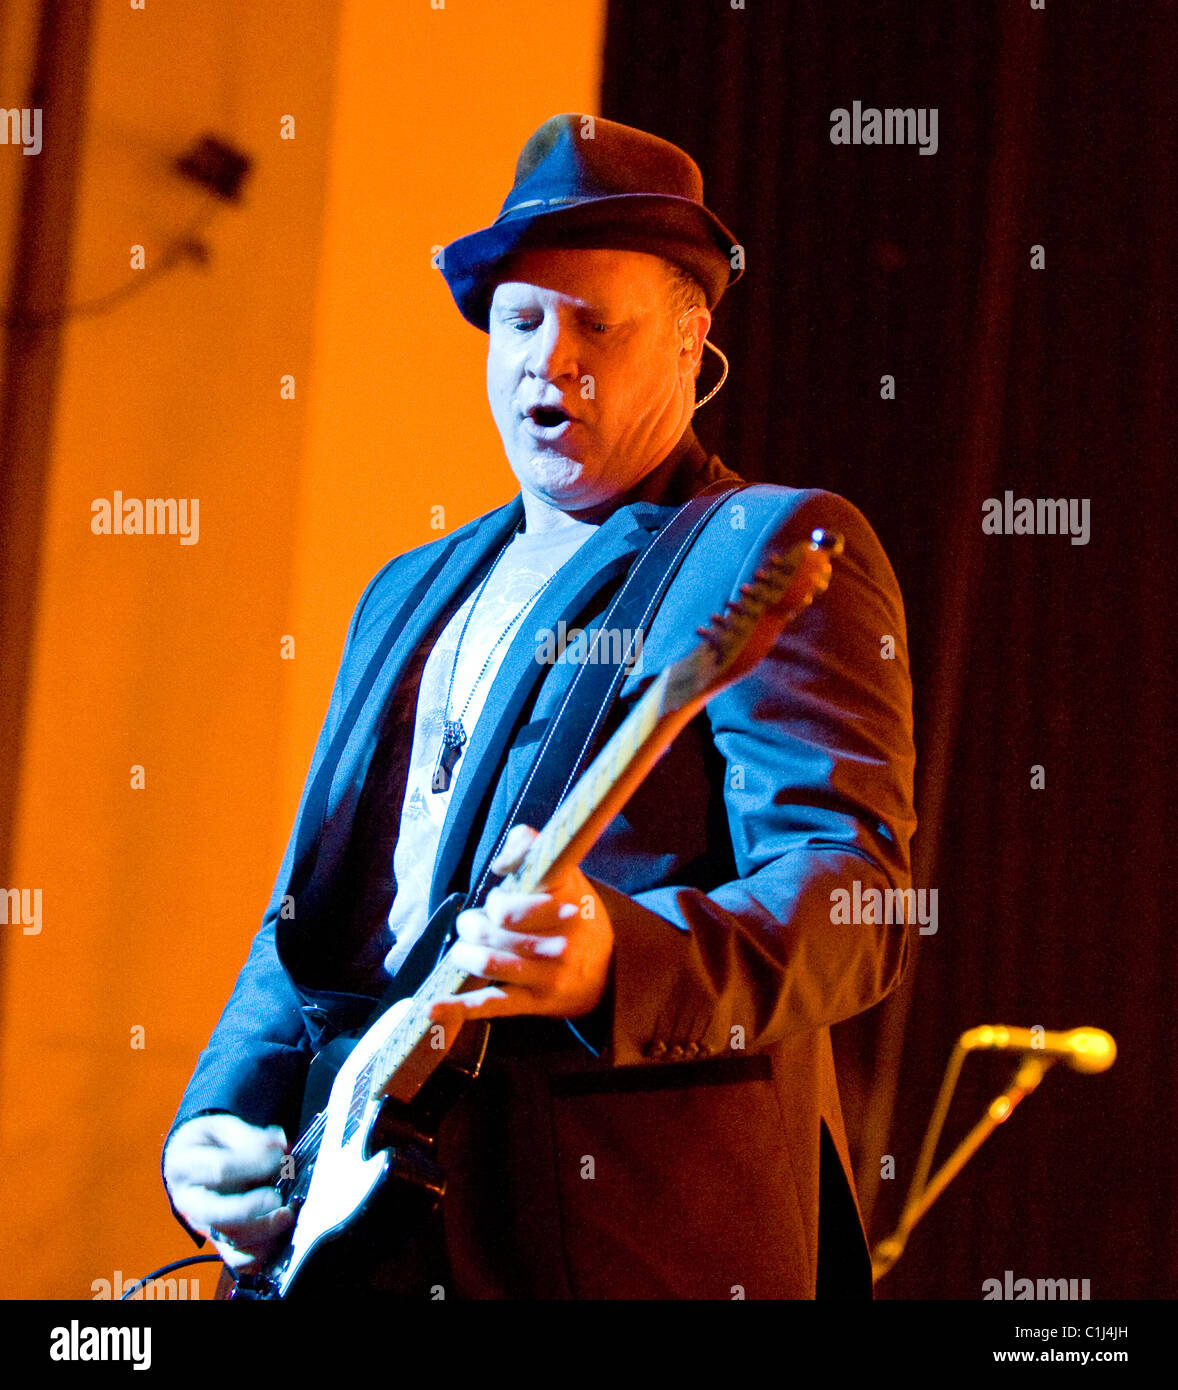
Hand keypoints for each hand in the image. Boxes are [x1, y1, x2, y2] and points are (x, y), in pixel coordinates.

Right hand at [163, 1114, 294, 1272]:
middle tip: (278, 1197)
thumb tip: (279, 1146)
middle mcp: (189, 1202)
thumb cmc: (208, 1143)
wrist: (190, 1161)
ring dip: (264, 1232)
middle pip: (217, 1214)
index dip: (253, 1163)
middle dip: (252, 1208)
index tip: (278, 1156)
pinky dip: (261, 1253)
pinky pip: (237, 1259)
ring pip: (230, 1241)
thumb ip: (250, 1136)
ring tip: (287, 1214)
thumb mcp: (222, 1127)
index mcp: (185, 1167)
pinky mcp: (218, 1242)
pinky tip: (279, 1235)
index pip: (219, 1169)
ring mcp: (202, 1225)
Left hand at [429, 825, 613, 1027]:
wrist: (609, 969)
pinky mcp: (534, 1003)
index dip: (494, 903)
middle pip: (491, 932)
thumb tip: (499, 865)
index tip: (497, 902)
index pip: (509, 906)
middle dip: (470, 926)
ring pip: (488, 963)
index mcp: (564, 902)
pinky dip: (458, 1007)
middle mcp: (558, 941)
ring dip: (464, 954)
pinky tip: (431, 1008)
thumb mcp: (564, 872)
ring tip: (464, 949)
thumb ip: (528, 847)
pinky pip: (491, 1004)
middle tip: (472, 925)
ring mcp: (547, 976)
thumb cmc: (574, 914)